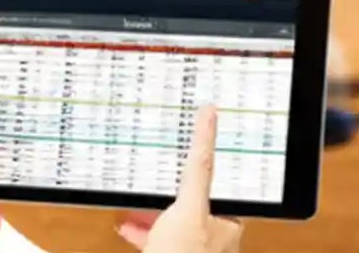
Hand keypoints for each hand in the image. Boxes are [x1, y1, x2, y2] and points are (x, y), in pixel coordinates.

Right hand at [117, 107, 242, 252]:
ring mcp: (194, 252)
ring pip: (174, 222)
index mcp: (230, 222)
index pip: (221, 180)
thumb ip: (199, 165)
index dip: (210, 159)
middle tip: (163, 167)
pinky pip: (158, 241)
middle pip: (196, 202)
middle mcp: (216, 238)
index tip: (199, 141)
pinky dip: (144, 231)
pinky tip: (127, 227)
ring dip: (155, 210)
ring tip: (136, 199)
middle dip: (176, 187)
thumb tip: (210, 118)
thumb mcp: (190, 206)